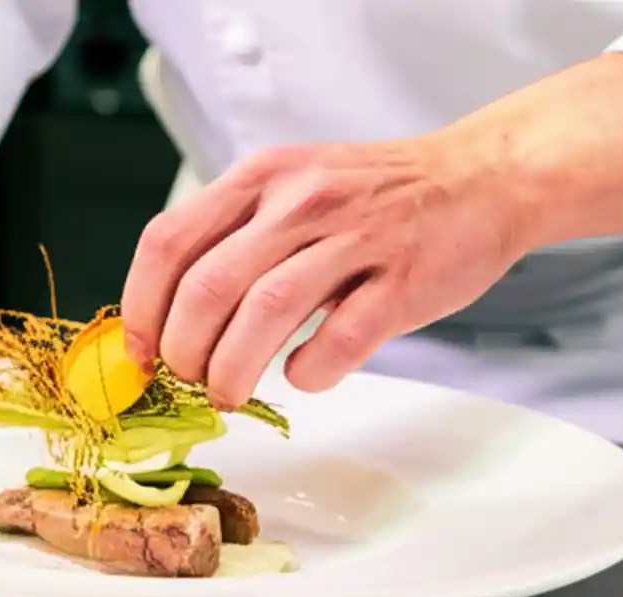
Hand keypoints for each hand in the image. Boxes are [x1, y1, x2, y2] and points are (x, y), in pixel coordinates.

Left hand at [120, 136, 532, 407]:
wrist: (481, 179)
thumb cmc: (376, 195)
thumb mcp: (292, 186)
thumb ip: (234, 235)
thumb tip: (168, 316)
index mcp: (261, 177)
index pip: (169, 242)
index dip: (141, 306)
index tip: (141, 352)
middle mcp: (300, 199)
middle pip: (208, 286)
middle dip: (184, 351)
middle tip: (190, 380)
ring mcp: (354, 237)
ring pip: (265, 312)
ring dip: (233, 369)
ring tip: (229, 394)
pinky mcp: (403, 280)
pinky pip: (339, 339)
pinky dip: (309, 371)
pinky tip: (303, 373)